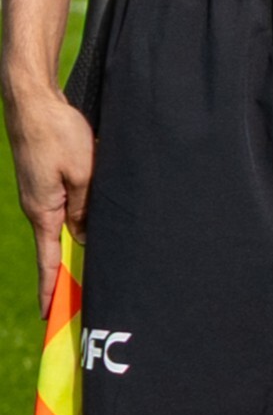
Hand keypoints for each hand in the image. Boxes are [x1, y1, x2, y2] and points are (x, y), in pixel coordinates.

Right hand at [9, 85, 90, 319]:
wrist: (33, 101)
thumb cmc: (57, 133)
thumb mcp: (84, 173)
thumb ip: (88, 207)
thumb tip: (87, 237)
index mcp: (43, 211)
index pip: (48, 259)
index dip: (51, 287)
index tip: (49, 314)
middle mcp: (38, 206)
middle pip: (59, 245)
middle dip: (70, 269)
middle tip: (85, 296)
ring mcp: (41, 193)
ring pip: (67, 223)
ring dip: (82, 241)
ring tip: (98, 262)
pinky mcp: (47, 179)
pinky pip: (66, 205)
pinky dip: (81, 217)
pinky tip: (96, 220)